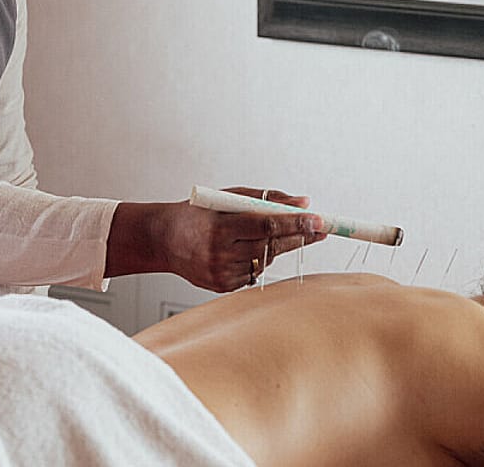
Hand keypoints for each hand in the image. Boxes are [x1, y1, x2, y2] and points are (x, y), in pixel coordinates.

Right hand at [105, 188, 325, 292]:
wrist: (162, 239)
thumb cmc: (196, 213)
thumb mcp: (227, 197)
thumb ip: (264, 199)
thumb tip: (302, 202)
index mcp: (219, 227)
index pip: (266, 225)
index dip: (295, 223)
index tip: (318, 219)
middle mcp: (219, 254)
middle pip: (271, 246)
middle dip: (299, 236)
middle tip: (321, 228)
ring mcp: (221, 274)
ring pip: (265, 261)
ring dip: (274, 247)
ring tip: (259, 234)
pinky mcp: (222, 287)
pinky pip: (254, 273)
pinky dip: (257, 260)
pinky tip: (242, 250)